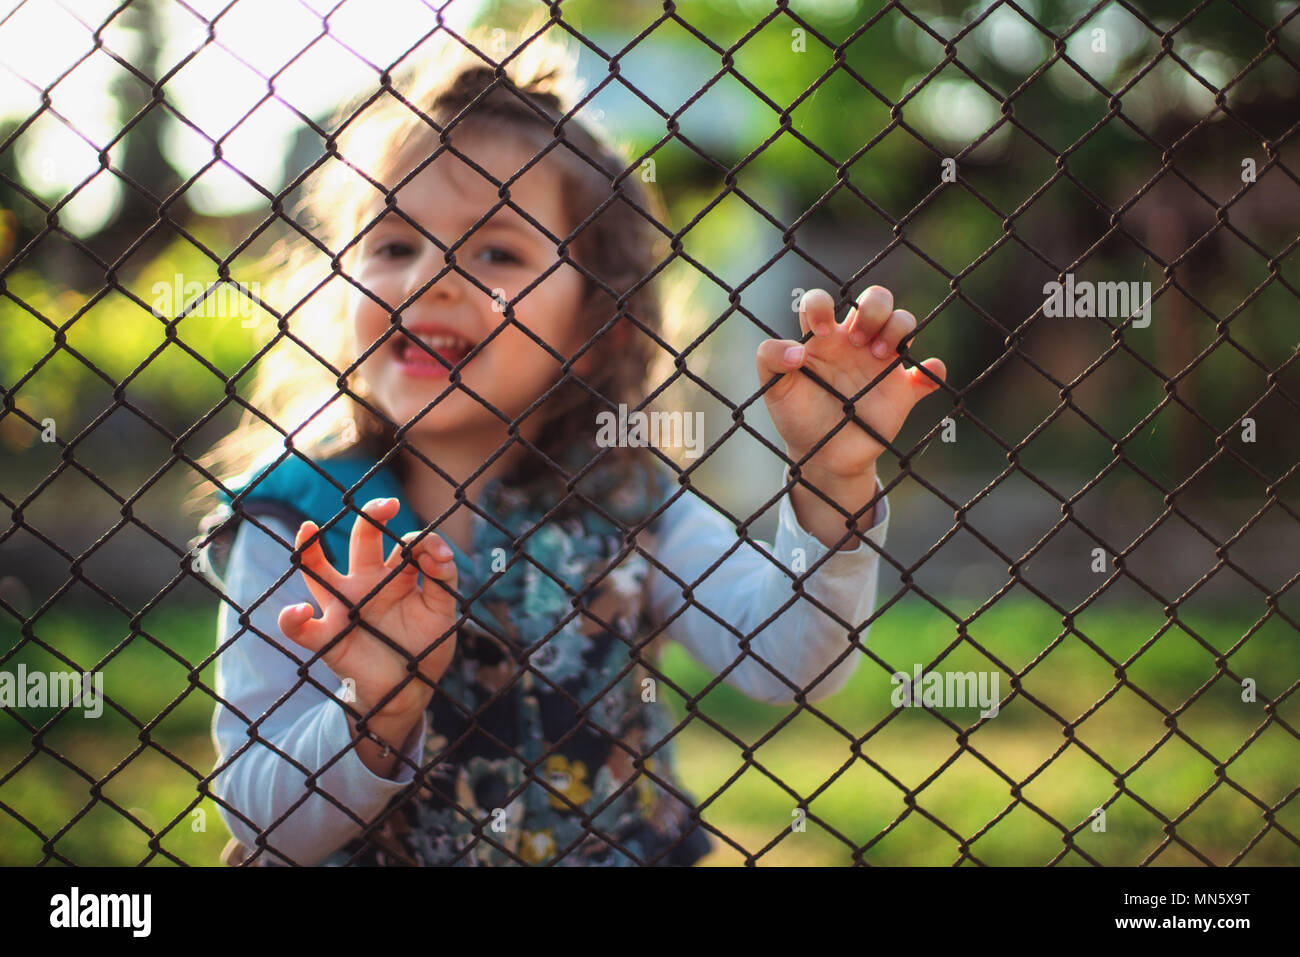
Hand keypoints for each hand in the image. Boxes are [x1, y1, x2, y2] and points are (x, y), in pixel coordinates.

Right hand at [277, 498, 458, 730]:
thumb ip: (444, 580)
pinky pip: (301, 627)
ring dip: (309, 549)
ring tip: (308, 529)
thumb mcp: (443, 612)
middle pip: (364, 538)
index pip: (407, 544)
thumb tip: (435, 552)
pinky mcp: (329, 636)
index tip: (438, 557)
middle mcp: (367, 582)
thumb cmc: (424, 646)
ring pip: (318, 570)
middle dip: (372, 515)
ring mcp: (344, 606)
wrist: (409, 690)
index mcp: (398, 575)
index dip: (424, 543)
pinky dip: (293, 619)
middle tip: (387, 504)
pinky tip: (299, 611)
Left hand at [756, 286, 946, 481]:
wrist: (820, 455)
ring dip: (897, 328)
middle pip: (876, 299)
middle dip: (872, 309)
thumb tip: (796, 352)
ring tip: (878, 355)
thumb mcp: (773, 389)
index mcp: (823, 337)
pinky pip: (928, 374)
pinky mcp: (902, 391)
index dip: (821, 306)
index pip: (822, 302)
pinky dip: (933, 370)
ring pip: (903, 322)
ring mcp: (881, 363)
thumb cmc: (797, 415)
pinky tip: (924, 375)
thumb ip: (769, 360)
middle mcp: (855, 342)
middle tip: (859, 341)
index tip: (820, 333)